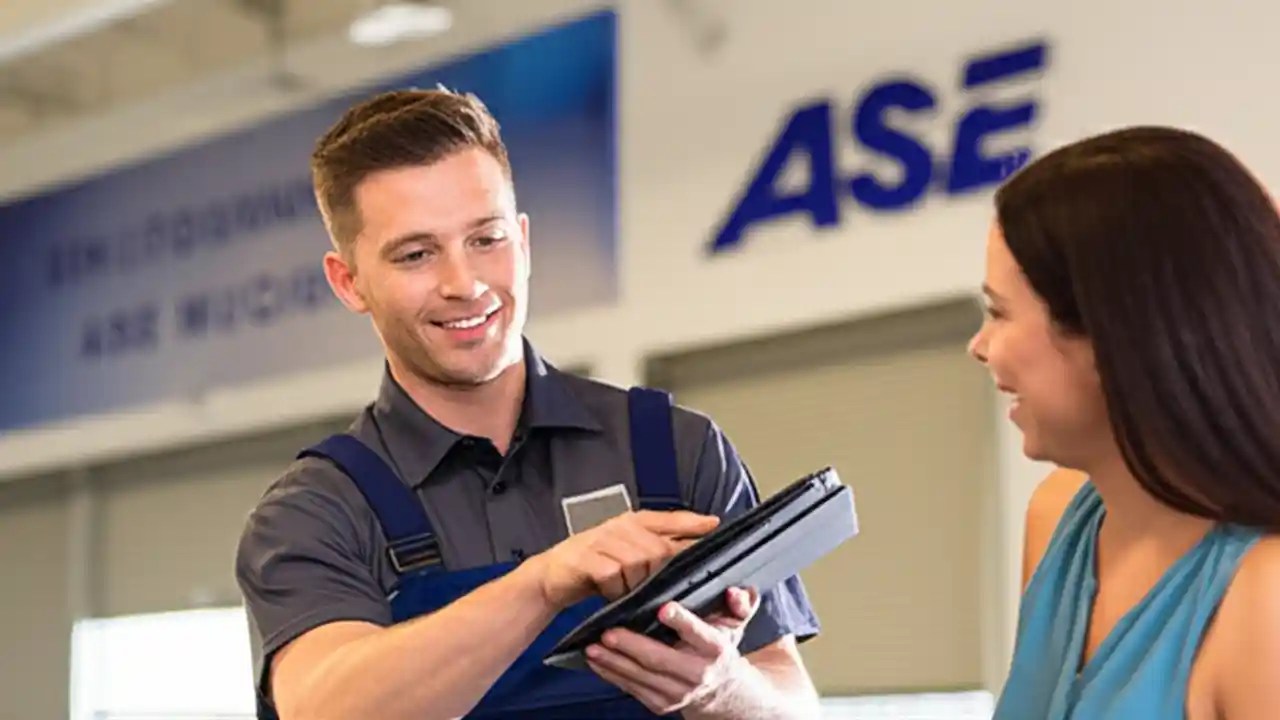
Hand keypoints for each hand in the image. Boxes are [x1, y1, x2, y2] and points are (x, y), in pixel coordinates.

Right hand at [529, 510, 719, 609]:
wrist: (552, 576)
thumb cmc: (594, 566)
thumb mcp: (627, 553)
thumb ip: (656, 549)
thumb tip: (695, 551)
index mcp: (632, 522)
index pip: (668, 518)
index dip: (692, 522)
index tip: (714, 524)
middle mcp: (619, 526)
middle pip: (658, 548)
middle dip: (660, 572)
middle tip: (649, 587)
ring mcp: (601, 540)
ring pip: (638, 562)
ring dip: (635, 583)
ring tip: (626, 591)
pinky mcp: (587, 558)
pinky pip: (614, 576)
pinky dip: (616, 590)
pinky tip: (610, 594)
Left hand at [585, 586, 760, 715]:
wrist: (723, 692)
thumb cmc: (721, 648)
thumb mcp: (736, 624)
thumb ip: (741, 604)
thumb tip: (735, 592)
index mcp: (716, 649)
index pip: (699, 634)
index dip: (683, 622)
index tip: (664, 608)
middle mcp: (697, 674)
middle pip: (661, 659)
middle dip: (632, 646)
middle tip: (609, 632)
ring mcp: (678, 692)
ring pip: (642, 677)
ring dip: (613, 662)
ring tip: (592, 648)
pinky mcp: (662, 704)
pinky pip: (633, 689)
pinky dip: (611, 675)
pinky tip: (596, 662)